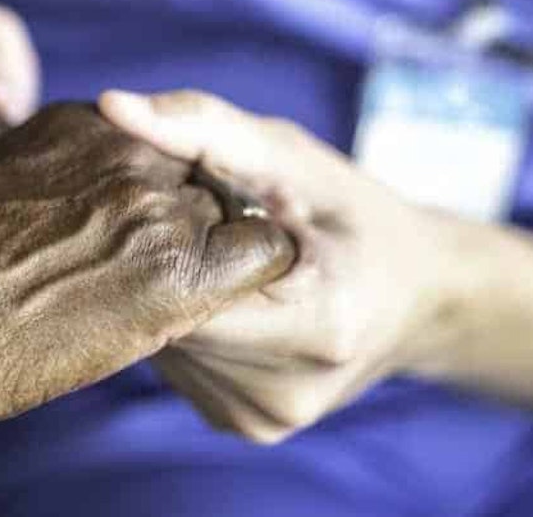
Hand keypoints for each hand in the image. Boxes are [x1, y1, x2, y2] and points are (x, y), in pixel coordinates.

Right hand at [0, 104, 296, 462]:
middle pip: (203, 183)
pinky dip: (251, 282)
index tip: (126, 244)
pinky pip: (265, 255)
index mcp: (79, 123)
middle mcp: (126, 148)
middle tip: (138, 285)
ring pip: (234, 219)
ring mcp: (155, 204)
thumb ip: (51, 181)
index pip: (160, 151)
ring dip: (211, 265)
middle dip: (189, 233)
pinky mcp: (178, 267)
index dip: (156, 204)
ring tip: (150, 307)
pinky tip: (203, 313)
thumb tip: (73, 209)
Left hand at [99, 89, 465, 443]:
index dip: (161, 229)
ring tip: (202, 257)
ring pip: (161, 343)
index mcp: (318, 321)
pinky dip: (180, 321)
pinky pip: (178, 363)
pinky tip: (208, 293)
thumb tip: (113, 105)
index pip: (188, 279)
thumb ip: (201, 127)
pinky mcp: (243, 426)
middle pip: (166, 316)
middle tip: (181, 220)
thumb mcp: (290, 155)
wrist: (419, 298)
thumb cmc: (349, 210)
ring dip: (165, 292)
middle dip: (159, 260)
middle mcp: (287, 389)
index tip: (169, 194)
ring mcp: (261, 418)